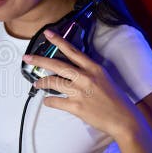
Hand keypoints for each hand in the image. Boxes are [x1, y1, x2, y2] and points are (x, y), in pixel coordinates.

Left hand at [23, 29, 138, 137]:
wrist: (124, 118)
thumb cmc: (116, 99)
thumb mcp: (104, 78)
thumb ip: (88, 71)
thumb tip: (72, 69)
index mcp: (93, 68)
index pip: (72, 51)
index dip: (58, 41)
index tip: (48, 34)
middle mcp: (85, 77)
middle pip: (57, 65)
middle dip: (39, 60)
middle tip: (27, 57)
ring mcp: (80, 92)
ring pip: (53, 82)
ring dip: (41, 82)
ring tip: (36, 84)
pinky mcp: (76, 107)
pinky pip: (55, 102)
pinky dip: (48, 101)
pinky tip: (47, 101)